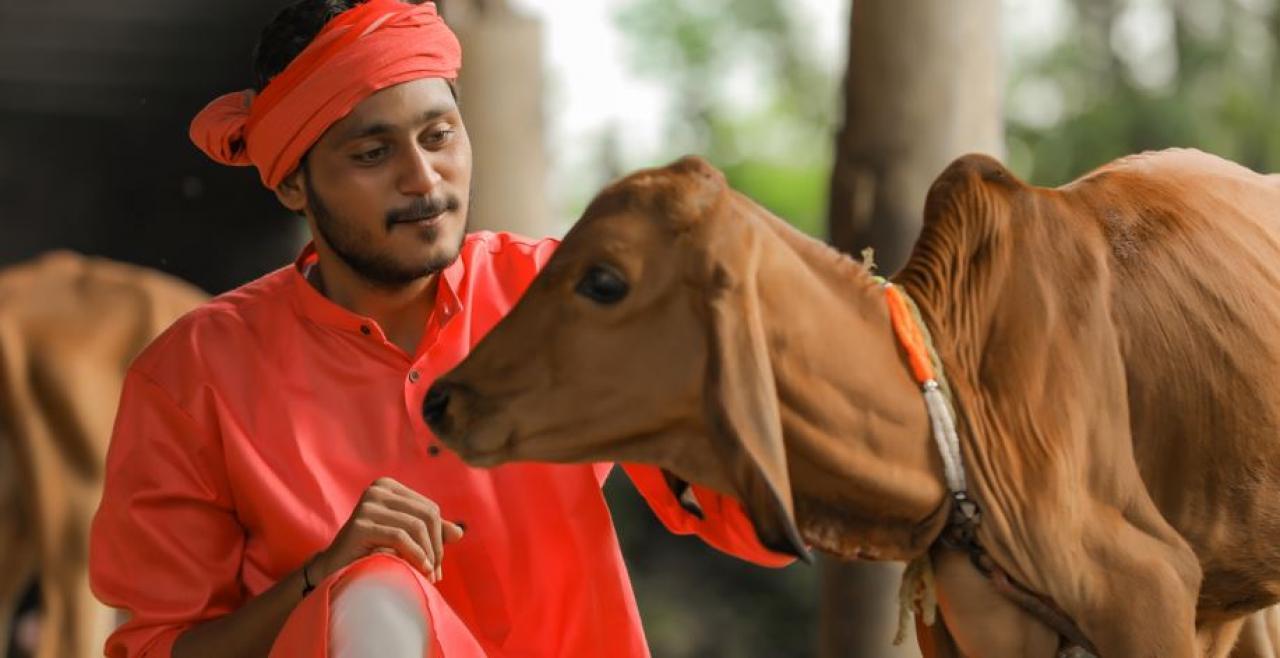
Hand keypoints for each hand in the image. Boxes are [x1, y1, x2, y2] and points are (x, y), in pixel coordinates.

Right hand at [311, 477, 463, 584]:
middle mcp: (377, 489)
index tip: (437, 563)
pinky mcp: (360, 524)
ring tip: (429, 575)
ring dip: (427, 554)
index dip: (439, 536)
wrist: (334, 570)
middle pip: (426, 515)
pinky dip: (415, 555)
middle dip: (435, 546)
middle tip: (435, 573)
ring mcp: (367, 504)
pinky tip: (419, 570)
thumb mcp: (405, 539)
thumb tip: (460, 532)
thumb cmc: (371, 553)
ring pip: (416, 526)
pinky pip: (400, 537)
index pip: (429, 509)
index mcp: (388, 486)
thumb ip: (429, 532)